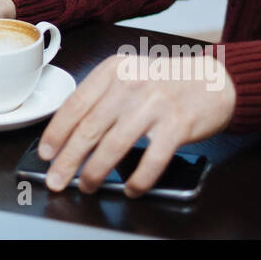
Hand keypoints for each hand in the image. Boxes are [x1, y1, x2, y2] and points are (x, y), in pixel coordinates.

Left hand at [38, 49, 235, 196]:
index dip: (57, 132)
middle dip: (68, 159)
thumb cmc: (165, 83)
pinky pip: (152, 159)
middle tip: (57, 179)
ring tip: (87, 185)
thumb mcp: (129, 75)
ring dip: (96, 171)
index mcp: (114, 70)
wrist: (214, 81)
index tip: (46, 153)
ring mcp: (155, 103)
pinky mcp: (178, 124)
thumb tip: (70, 134)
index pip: (76, 104)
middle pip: (90, 128)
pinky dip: (139, 179)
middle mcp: (131, 83)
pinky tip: (131, 189)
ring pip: (115, 145)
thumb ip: (102, 97)